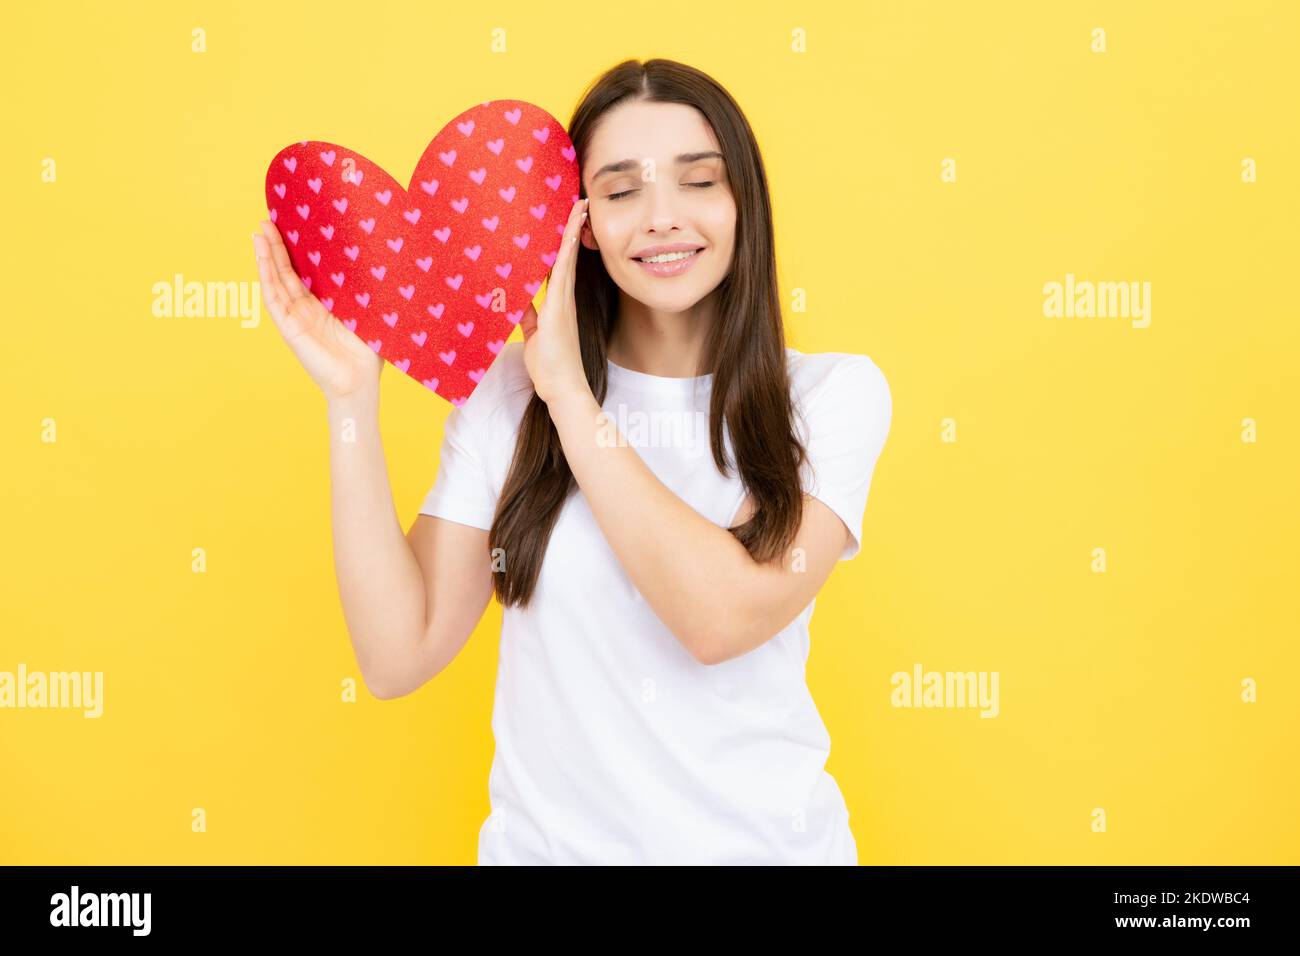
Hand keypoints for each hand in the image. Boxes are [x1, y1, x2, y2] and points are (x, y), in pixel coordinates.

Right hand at [252, 219, 382, 402]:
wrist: (360, 383)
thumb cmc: (368, 353)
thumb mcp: (366, 313)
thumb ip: (362, 291)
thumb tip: (376, 259)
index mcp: (323, 306)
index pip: (305, 272)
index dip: (296, 250)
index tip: (291, 224)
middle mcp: (306, 310)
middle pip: (286, 271)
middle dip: (276, 246)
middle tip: (267, 219)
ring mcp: (295, 318)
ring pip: (275, 281)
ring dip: (265, 257)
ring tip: (258, 232)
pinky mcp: (289, 329)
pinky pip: (274, 300)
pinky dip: (266, 278)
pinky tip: (261, 259)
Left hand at [521, 197, 590, 405]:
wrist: (561, 388)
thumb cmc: (549, 365)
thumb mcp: (532, 333)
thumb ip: (526, 314)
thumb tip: (517, 299)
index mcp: (558, 302)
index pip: (561, 263)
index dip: (566, 239)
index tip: (571, 217)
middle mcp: (563, 298)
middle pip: (569, 254)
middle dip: (573, 227)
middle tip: (580, 202)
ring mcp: (563, 302)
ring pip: (567, 259)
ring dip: (572, 232)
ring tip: (577, 208)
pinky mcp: (557, 310)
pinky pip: (561, 276)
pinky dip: (565, 254)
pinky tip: (567, 236)